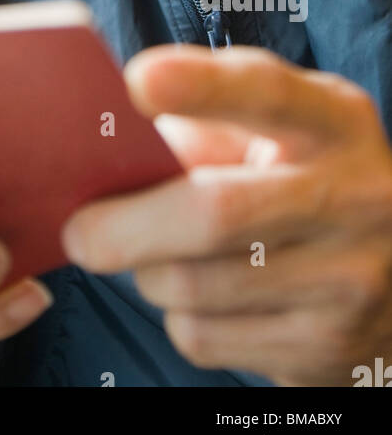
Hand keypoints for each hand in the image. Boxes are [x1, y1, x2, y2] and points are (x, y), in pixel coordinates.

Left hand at [60, 44, 391, 386]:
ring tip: (160, 254)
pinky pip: (206, 338)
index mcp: (335, 122)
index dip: (200, 87)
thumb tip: (115, 142)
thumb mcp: (280, 130)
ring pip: (194, 287)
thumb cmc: (305, 179)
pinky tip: (208, 296)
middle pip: (215, 214)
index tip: (137, 82)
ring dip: (151, 272)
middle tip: (79, 230)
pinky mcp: (324, 352)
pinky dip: (182, 316)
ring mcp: (348, 282)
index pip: (266, 93)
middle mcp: (355, 198)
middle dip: (127, 225)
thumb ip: (207, 121)